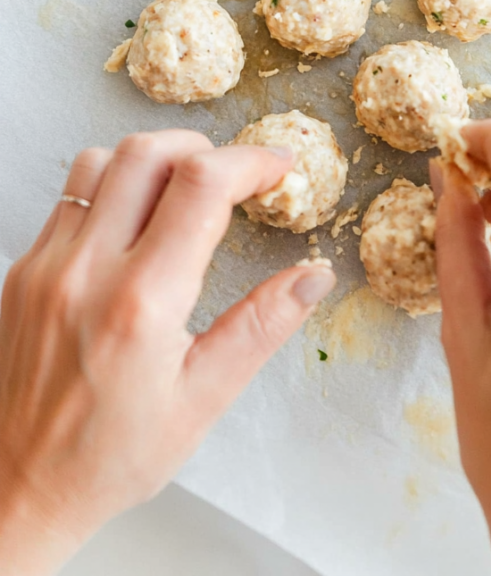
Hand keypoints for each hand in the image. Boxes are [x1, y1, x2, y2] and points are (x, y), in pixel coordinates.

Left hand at [0, 130, 335, 575]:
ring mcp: (47, 265)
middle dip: (204, 149)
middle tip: (234, 176)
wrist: (17, 488)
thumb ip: (262, 326)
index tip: (276, 169)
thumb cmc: (110, 456)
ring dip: (153, 159)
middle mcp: (86, 270)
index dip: (250, 162)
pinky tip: (136, 223)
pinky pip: (70, 195)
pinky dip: (112, 187)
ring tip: (185, 190)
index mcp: (141, 303)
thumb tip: (313, 276)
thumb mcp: (203, 399)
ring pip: (101, 161)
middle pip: (148, 152)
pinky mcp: (24, 269)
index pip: (201, 187)